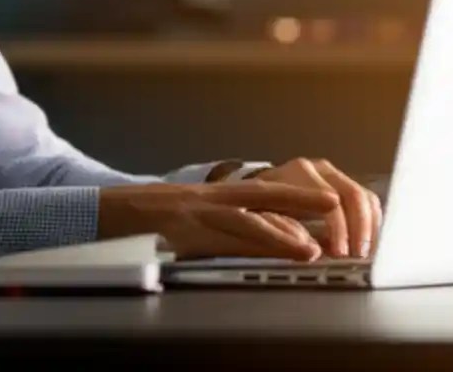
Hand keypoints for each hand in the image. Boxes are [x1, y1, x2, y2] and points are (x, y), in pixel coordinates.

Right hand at [97, 180, 337, 260]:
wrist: (119, 212)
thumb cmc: (165, 218)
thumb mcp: (201, 212)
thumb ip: (233, 221)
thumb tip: (275, 233)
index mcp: (220, 194)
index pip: (267, 191)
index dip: (300, 194)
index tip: (331, 198)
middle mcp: (213, 200)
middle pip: (264, 196)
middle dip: (300, 200)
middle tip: (333, 205)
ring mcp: (200, 216)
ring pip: (246, 223)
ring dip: (279, 234)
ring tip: (308, 248)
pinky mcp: (185, 235)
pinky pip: (220, 243)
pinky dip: (243, 251)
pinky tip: (257, 261)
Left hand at [247, 158, 381, 258]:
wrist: (254, 191)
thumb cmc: (256, 206)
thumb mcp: (260, 217)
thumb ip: (283, 230)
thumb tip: (312, 249)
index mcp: (298, 173)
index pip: (328, 198)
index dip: (337, 228)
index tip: (341, 252)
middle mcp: (319, 169)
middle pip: (352, 195)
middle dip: (358, 228)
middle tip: (357, 255)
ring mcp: (334, 175)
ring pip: (364, 198)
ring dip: (369, 228)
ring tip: (364, 253)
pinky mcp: (344, 186)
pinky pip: (368, 202)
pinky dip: (372, 224)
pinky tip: (368, 243)